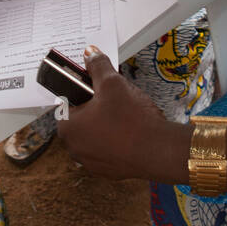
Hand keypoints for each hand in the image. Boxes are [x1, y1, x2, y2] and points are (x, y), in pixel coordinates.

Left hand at [56, 46, 174, 179]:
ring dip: (107, 125)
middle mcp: (74, 149)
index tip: (99, 88)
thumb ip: (98, 66)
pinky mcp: (109, 172)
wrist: (158, 151)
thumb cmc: (130, 118)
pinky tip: (132, 133)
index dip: (84, 91)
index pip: (68, 103)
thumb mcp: (113, 83)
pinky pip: (109, 150)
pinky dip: (117, 141)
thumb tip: (90, 53)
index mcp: (68, 128)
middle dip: (96, 109)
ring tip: (127, 116)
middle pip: (82, 120)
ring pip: (96, 136)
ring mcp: (91, 163)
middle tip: (115, 100)